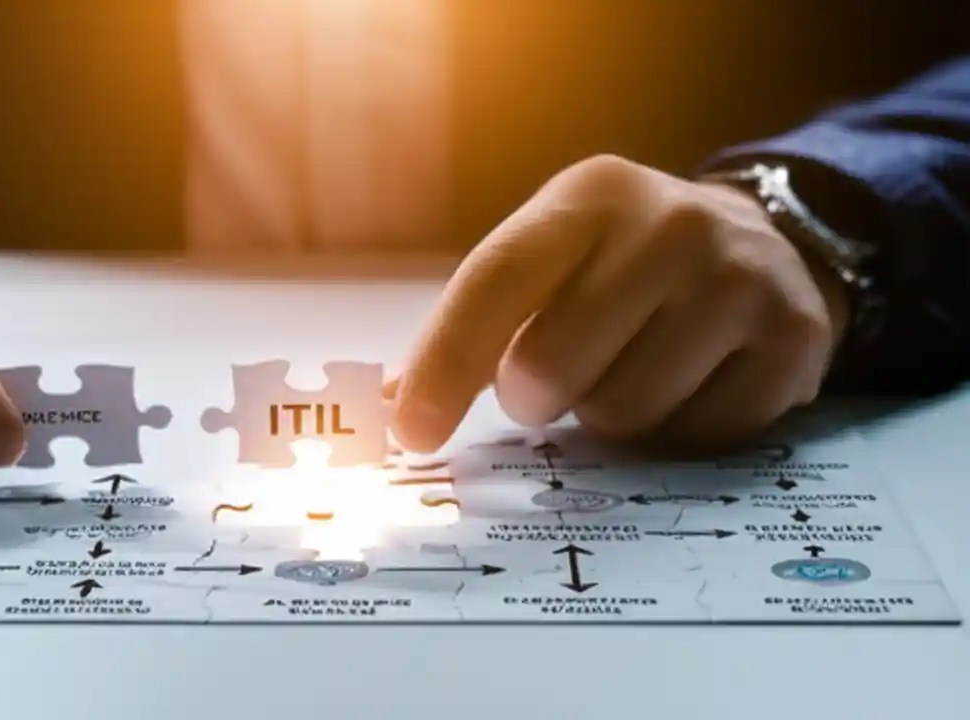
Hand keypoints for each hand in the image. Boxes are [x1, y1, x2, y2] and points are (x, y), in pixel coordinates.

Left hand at [390, 155, 849, 451]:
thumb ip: (474, 326)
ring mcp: (740, 280)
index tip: (411, 431)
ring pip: (624, 414)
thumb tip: (394, 407)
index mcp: (589, 197)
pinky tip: (691, 385)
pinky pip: (696, 439)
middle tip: (548, 389)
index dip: (446, 362)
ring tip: (632, 371)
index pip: (497, 280)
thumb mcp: (551, 265)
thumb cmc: (623, 270)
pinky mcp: (793, 340)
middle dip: (535, 399)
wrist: (762, 249)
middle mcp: (670, 225)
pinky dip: (676, 435)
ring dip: (609, 418)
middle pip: (552, 364)